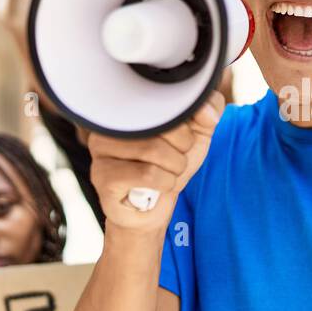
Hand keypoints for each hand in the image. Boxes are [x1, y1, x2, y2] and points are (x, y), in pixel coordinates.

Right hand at [86, 91, 225, 230]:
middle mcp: (111, 122)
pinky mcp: (103, 176)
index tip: (181, 140)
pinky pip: (148, 174)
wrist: (152, 209)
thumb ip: (209, 108)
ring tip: (165, 174)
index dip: (187, 127)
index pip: (168, 102)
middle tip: (172, 161)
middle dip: (182, 149)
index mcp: (131, 105)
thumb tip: (206, 110)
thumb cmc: (169, 165)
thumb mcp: (197, 132)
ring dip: (174, 168)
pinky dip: (164, 184)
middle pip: (163, 125)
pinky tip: (155, 188)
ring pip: (155, 150)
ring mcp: (102, 149)